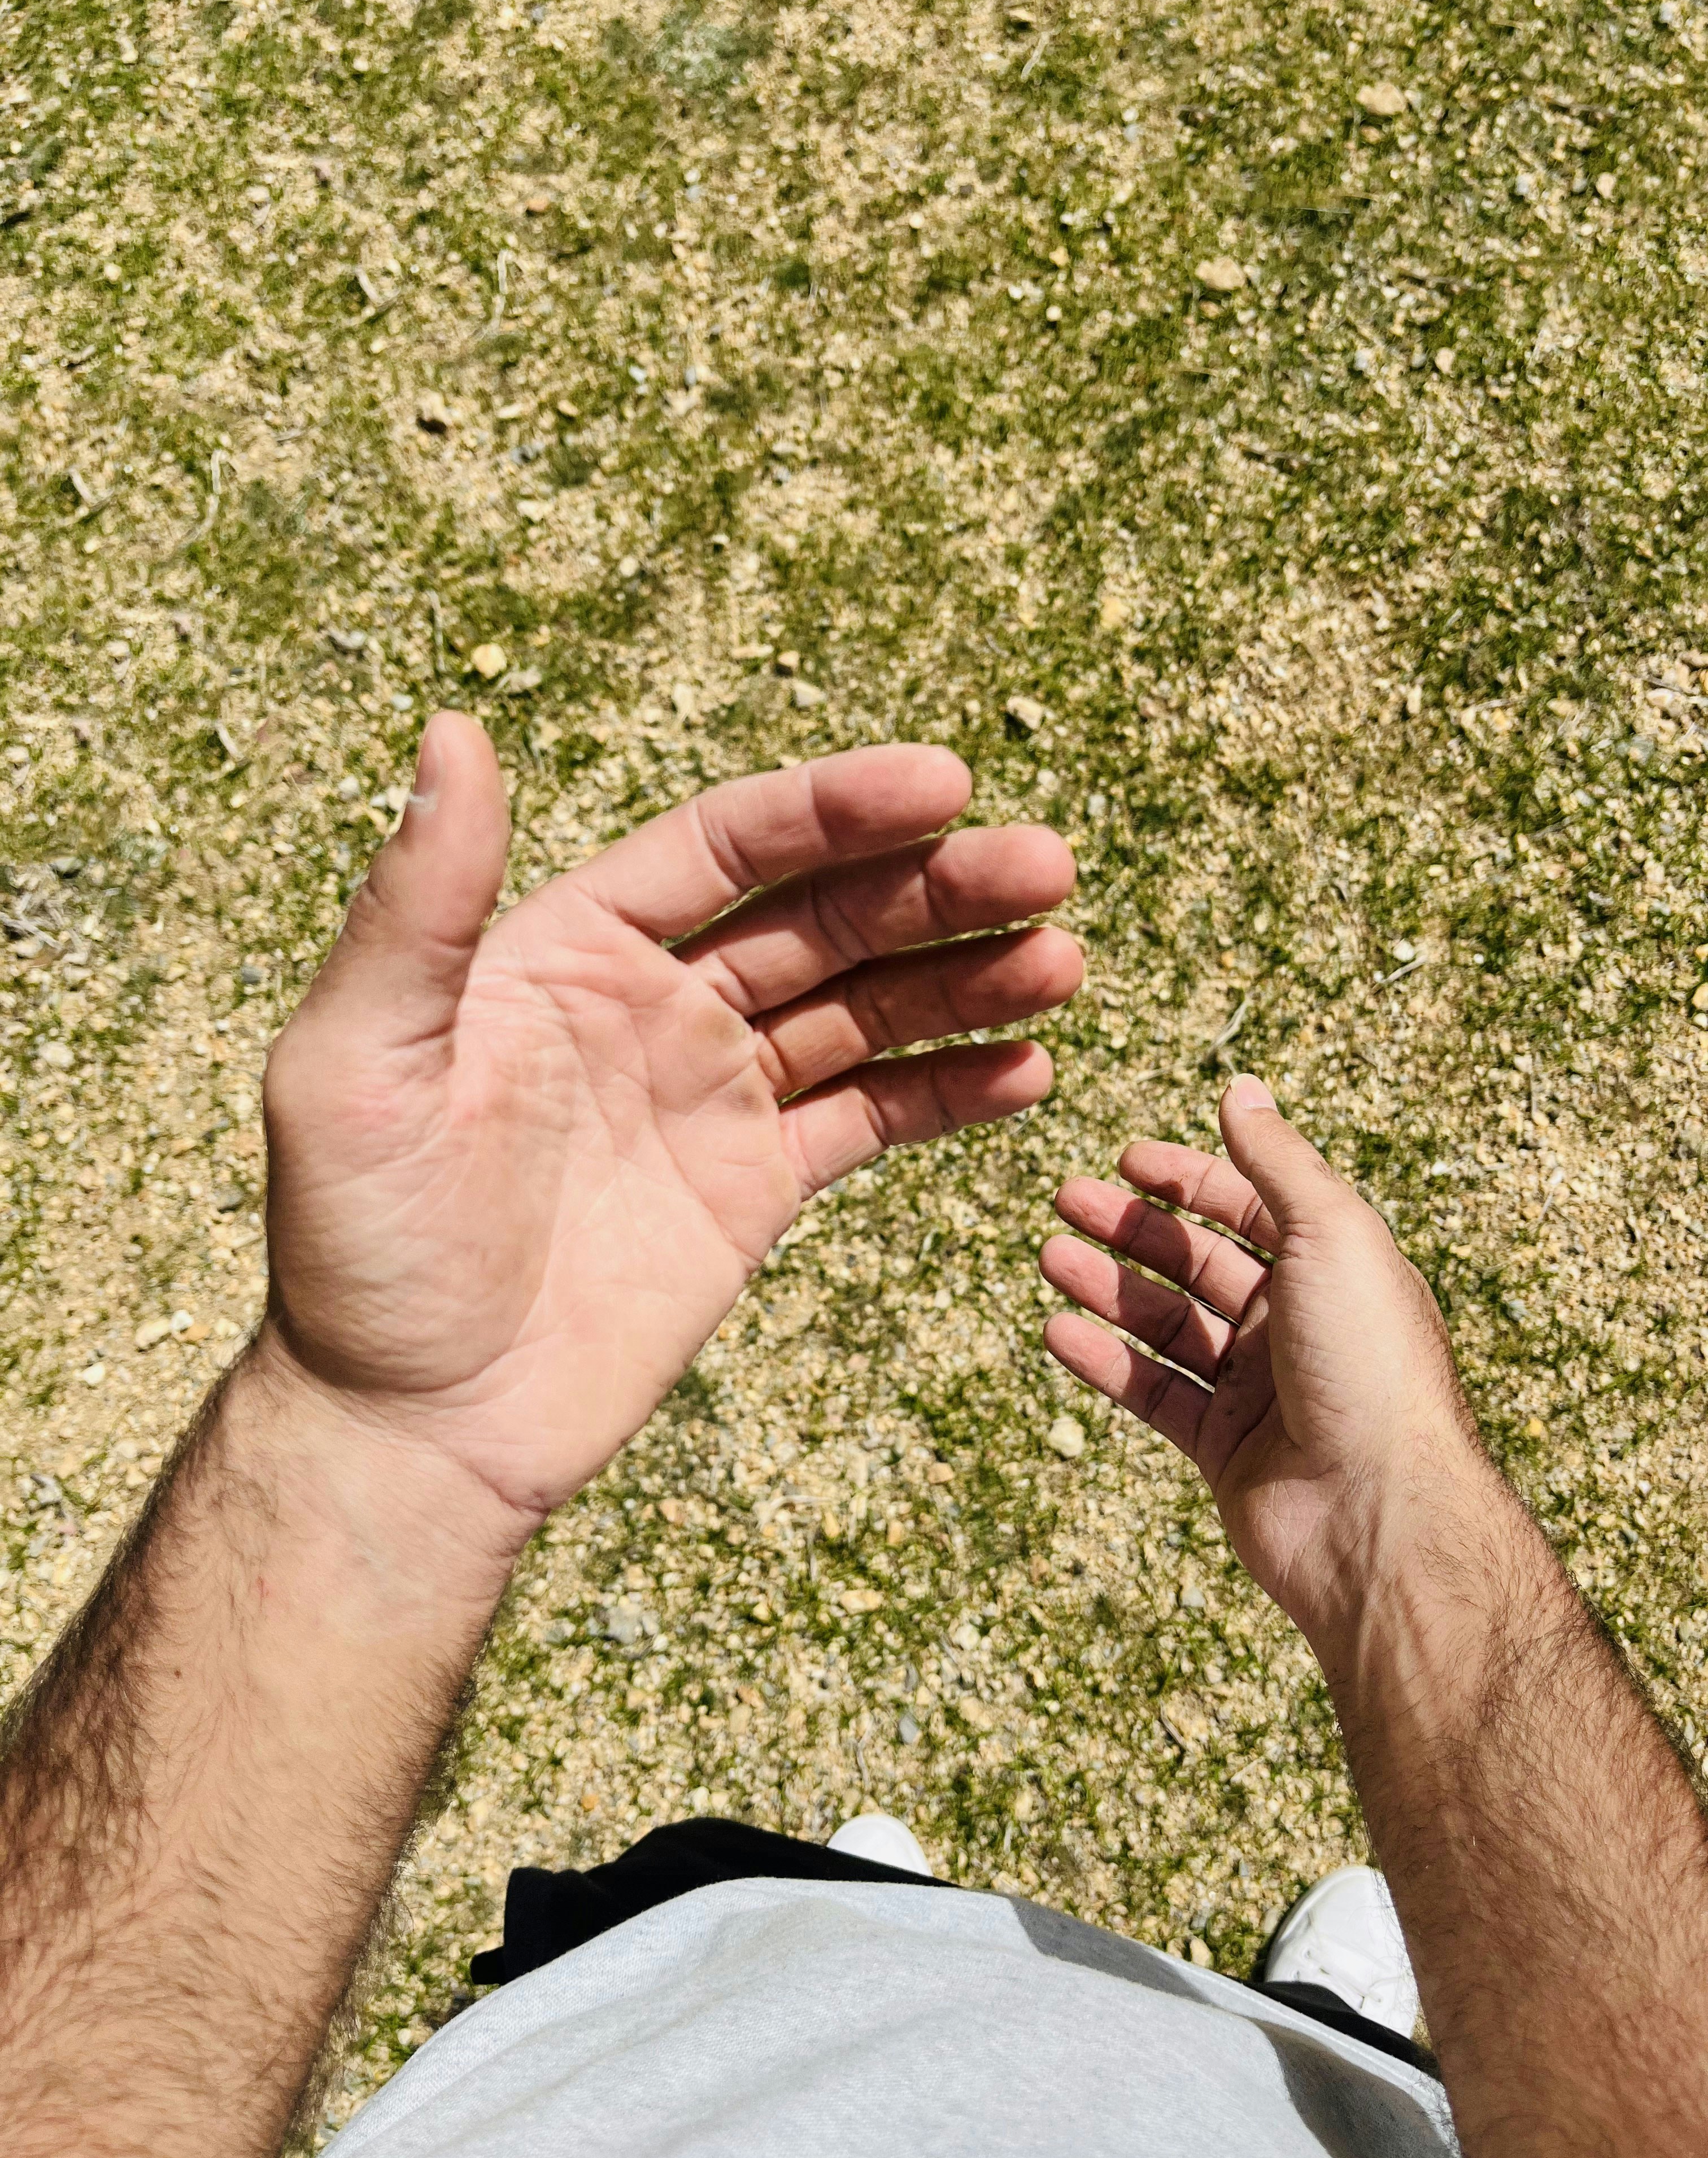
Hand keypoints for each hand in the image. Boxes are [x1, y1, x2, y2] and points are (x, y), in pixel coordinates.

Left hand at [261, 718, 1080, 1534]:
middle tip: (1047, 865)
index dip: (835, 810)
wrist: (410, 1427)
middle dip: (937, 887)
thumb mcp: (357, 1062)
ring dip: (966, 980)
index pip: (729, 846)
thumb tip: (453, 730)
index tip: (941, 786)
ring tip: (1060, 964)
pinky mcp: (755, 1188)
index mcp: (572, 945)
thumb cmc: (356, 1246)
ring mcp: (714, 1095)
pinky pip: (871, 1119)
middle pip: (825, 917)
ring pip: (867, 1011)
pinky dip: (949, 1092)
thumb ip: (418, 906)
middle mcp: (657, 1002)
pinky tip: (1025, 1072)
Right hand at [1041, 1074, 1495, 1647]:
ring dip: (1107, 1286)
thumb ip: (1276, 1161)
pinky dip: (1104, 1359)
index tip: (1125, 1159)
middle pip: (1199, 1261)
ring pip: (1168, 1324)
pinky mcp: (1227, 1450)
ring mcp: (1261, 1390)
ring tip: (1048, 1256)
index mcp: (1334, 1269)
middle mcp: (1299, 1325)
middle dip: (1132, 1227)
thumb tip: (1241, 1088)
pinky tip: (1057, 1330)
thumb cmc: (1370, 1366)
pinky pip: (1153, 1393)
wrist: (1380, 1517)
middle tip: (1065, 1200)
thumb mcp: (1329, 1233)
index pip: (1249, 1205)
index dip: (1189, 1176)